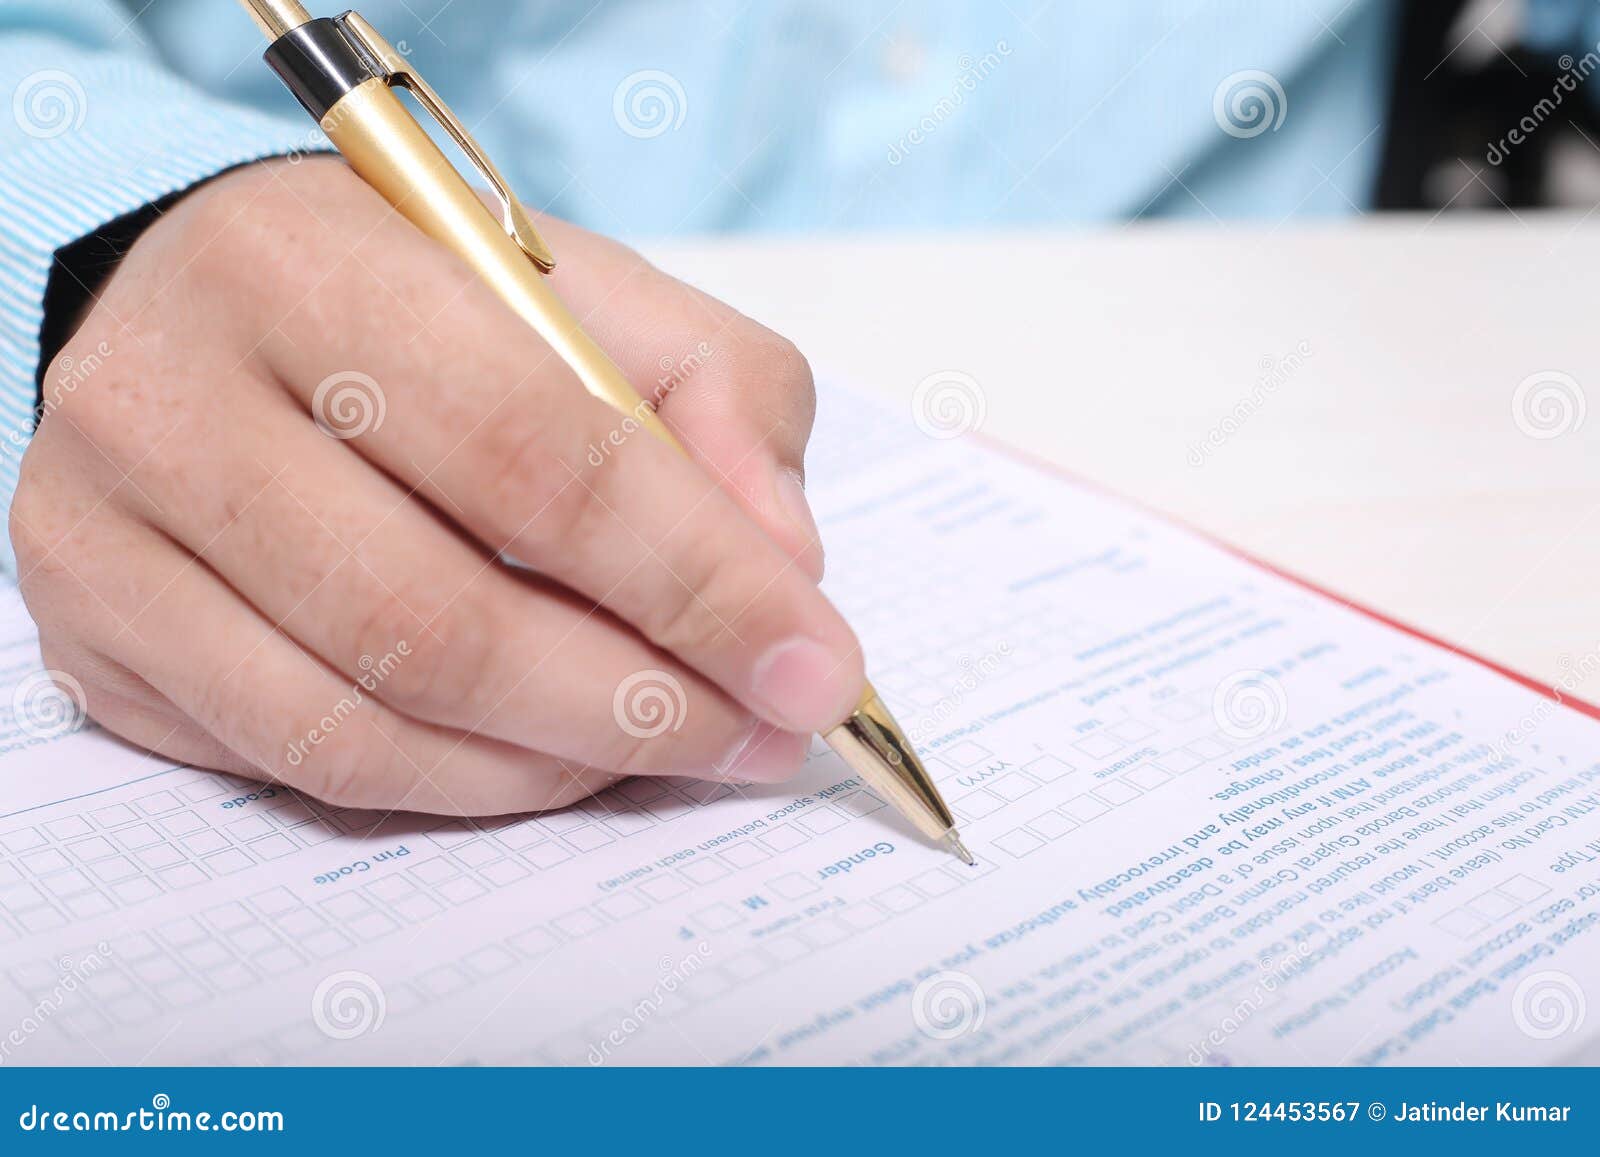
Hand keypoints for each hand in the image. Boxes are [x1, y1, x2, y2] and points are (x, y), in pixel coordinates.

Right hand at [11, 157, 861, 814]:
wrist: (213, 307)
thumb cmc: (415, 297)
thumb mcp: (589, 292)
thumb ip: (717, 399)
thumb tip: (784, 567)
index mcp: (310, 268)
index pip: (537, 455)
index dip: (695, 581)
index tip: (814, 664)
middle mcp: (170, 399)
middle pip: (438, 617)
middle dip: (638, 704)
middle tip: (758, 734)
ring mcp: (107, 535)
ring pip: (364, 722)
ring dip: (556, 765)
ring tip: (670, 746)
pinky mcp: (93, 637)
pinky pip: (298, 764)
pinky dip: (456, 786)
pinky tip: (546, 757)